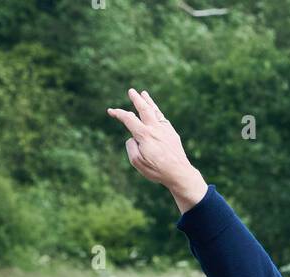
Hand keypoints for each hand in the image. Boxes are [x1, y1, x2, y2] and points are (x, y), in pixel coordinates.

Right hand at [106, 88, 204, 204]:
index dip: (118, 113)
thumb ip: (131, 147)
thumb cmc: (157, 170)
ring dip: (149, 101)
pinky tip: (156, 113)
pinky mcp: (172, 134)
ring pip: (155, 111)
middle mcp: (155, 128)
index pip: (128, 119)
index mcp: (144, 134)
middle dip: (136, 99)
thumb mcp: (138, 162)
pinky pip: (163, 119)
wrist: (179, 173)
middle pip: (144, 108)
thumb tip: (133, 138)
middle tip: (131, 91)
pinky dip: (158, 113)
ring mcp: (165, 129)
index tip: (111, 111)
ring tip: (144, 94)